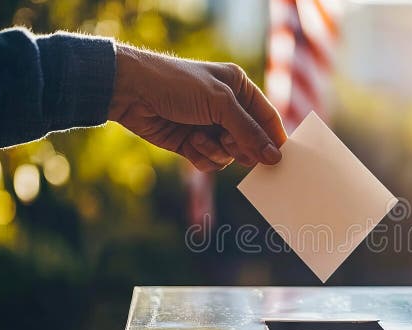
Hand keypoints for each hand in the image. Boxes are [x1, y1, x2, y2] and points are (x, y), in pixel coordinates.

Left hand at [108, 44, 285, 171]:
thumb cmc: (178, 86)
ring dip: (216, 151)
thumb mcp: (220, 104)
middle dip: (239, 146)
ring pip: (230, 156)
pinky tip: (189, 143)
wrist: (132, 92)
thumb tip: (275, 157)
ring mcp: (210, 127)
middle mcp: (227, 108)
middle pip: (251, 142)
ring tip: (199, 138)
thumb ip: (249, 132)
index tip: (279, 160)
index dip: (273, 139)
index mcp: (239, 89)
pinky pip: (210, 162)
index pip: (267, 118)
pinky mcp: (192, 143)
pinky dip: (202, 157)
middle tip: (228, 142)